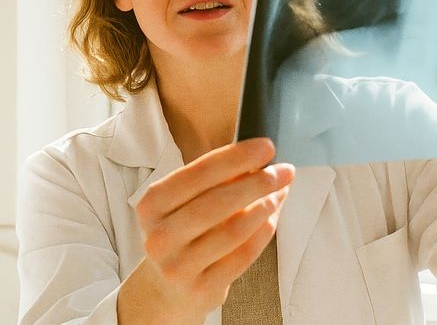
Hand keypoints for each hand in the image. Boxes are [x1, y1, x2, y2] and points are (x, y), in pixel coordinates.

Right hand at [117, 138, 293, 324]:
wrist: (166, 289)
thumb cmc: (183, 234)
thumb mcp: (185, 204)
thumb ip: (217, 182)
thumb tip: (261, 161)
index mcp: (153, 204)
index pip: (198, 173)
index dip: (235, 158)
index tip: (266, 147)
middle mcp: (160, 236)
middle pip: (217, 202)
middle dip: (256, 182)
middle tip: (283, 171)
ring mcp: (179, 266)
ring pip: (232, 231)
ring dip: (264, 208)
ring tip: (279, 193)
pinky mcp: (201, 289)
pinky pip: (242, 257)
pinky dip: (262, 234)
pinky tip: (272, 220)